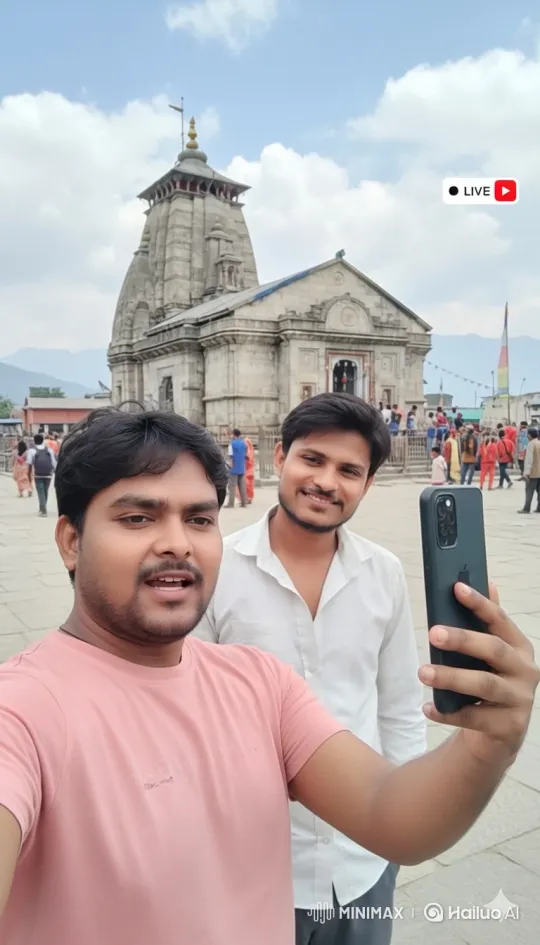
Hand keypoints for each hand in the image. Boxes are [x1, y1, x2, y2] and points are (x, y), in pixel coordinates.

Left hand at [419, 583, 539, 764]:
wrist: (500, 733)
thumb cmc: (491, 683)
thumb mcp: (491, 654)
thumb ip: (489, 623)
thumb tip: (488, 584)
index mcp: (519, 647)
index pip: (499, 619)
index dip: (479, 603)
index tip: (456, 588)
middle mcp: (525, 670)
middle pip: (493, 649)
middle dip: (462, 640)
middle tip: (433, 634)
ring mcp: (519, 699)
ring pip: (484, 684)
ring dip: (451, 677)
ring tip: (423, 672)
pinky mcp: (509, 726)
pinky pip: (474, 717)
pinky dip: (448, 713)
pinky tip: (428, 707)